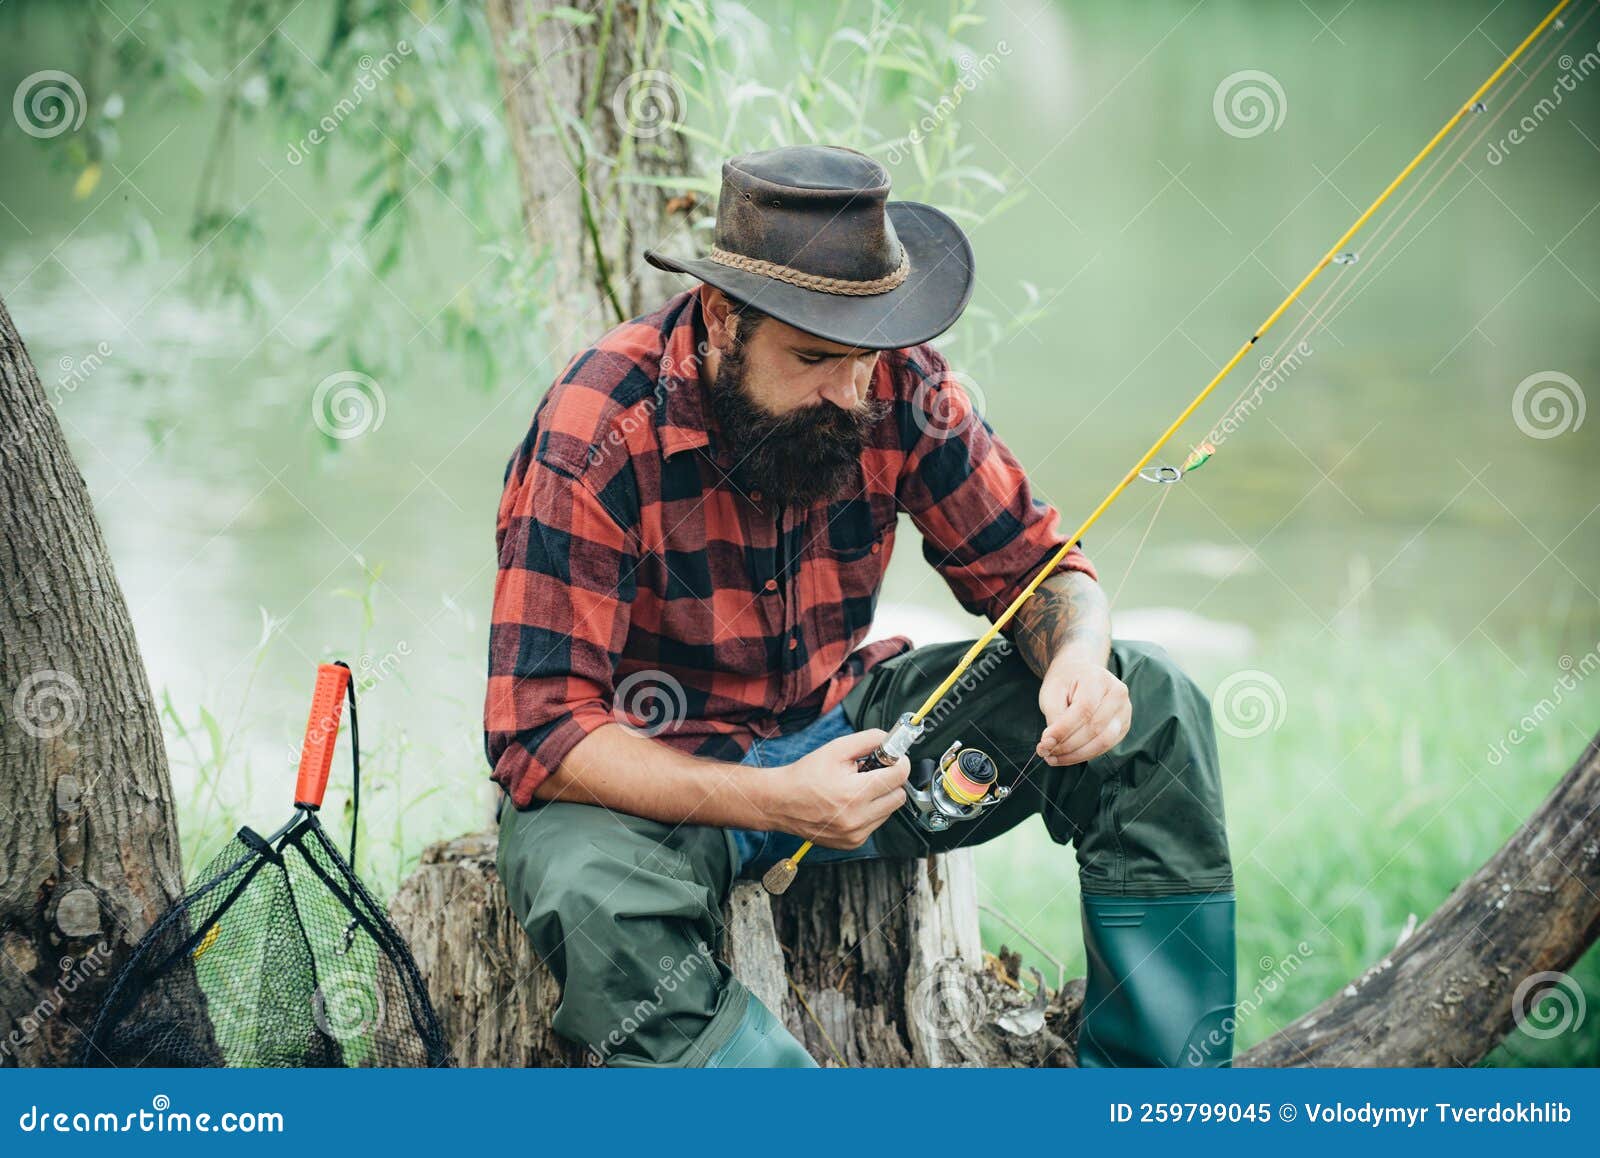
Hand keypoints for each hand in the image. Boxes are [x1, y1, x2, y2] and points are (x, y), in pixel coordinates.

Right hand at [767, 729, 908, 848]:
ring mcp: (856, 834)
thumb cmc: (806, 775)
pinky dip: (869, 811)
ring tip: (857, 788)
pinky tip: (850, 803)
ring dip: (880, 797)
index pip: (899, 776)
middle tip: (872, 772)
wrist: (781, 801)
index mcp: (853, 793)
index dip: (899, 762)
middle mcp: (857, 818)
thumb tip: (891, 741)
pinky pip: (876, 823)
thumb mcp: (836, 749)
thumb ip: (868, 740)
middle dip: (891, 780)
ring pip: (889, 811)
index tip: (894, 758)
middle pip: (899, 796)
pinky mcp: (853, 843)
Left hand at [1036, 658, 1129, 765]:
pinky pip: (1106, 746)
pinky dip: (1085, 754)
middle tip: (1045, 753)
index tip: (1044, 743)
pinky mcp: (1123, 726)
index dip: (1063, 730)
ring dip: (1076, 755)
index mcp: (1099, 679)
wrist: (1081, 674)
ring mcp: (1124, 711)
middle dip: (1067, 745)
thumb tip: (1050, 745)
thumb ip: (1053, 717)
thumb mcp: (1052, 692)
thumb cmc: (1065, 683)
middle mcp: (1117, 694)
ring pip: (1103, 742)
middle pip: (1095, 728)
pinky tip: (1067, 756)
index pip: (1083, 710)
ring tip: (1054, 758)